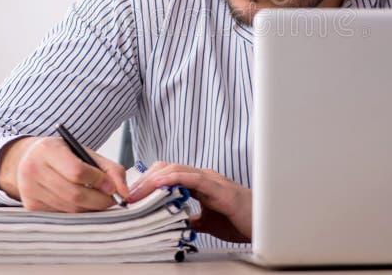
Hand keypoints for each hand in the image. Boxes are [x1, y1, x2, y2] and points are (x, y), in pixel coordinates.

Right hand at [0, 136, 129, 211]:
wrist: (30, 158)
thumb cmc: (64, 154)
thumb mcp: (85, 152)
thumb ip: (109, 169)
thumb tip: (124, 193)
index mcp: (48, 150)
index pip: (77, 171)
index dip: (98, 181)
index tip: (112, 187)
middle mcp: (33, 169)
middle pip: (74, 194)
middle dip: (99, 200)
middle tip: (111, 200)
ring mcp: (29, 189)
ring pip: (69, 209)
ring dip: (90, 209)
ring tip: (98, 202)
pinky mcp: (30, 206)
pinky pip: (61, 215)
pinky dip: (76, 213)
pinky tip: (82, 205)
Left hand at [127, 162, 251, 242]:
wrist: (263, 224)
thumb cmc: (241, 221)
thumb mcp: (208, 222)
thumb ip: (191, 219)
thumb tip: (173, 224)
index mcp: (200, 183)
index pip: (168, 174)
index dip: (148, 181)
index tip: (132, 196)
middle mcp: (203, 176)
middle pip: (167, 167)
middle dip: (145, 179)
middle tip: (128, 195)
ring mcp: (211, 179)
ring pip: (176, 169)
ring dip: (153, 179)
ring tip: (137, 192)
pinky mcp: (218, 188)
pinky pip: (192, 178)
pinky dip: (174, 178)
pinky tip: (160, 184)